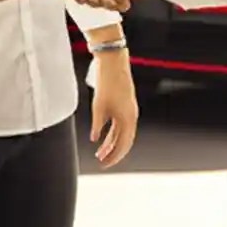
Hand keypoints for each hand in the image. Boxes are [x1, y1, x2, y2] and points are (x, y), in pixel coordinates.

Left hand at [90, 52, 139, 168]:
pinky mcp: (125, 104)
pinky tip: (103, 137)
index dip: (114, 156)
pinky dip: (112, 133)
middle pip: (124, 141)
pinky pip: (120, 124)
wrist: (113, 61)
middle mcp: (131, 116)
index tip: (104, 164)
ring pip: (122, 133)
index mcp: (128, 118)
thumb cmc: (107, 82)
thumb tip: (94, 139)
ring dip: (112, 143)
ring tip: (100, 152)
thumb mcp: (98, 106)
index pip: (123, 145)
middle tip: (102, 161)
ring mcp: (129, 110)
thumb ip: (97, 125)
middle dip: (113, 153)